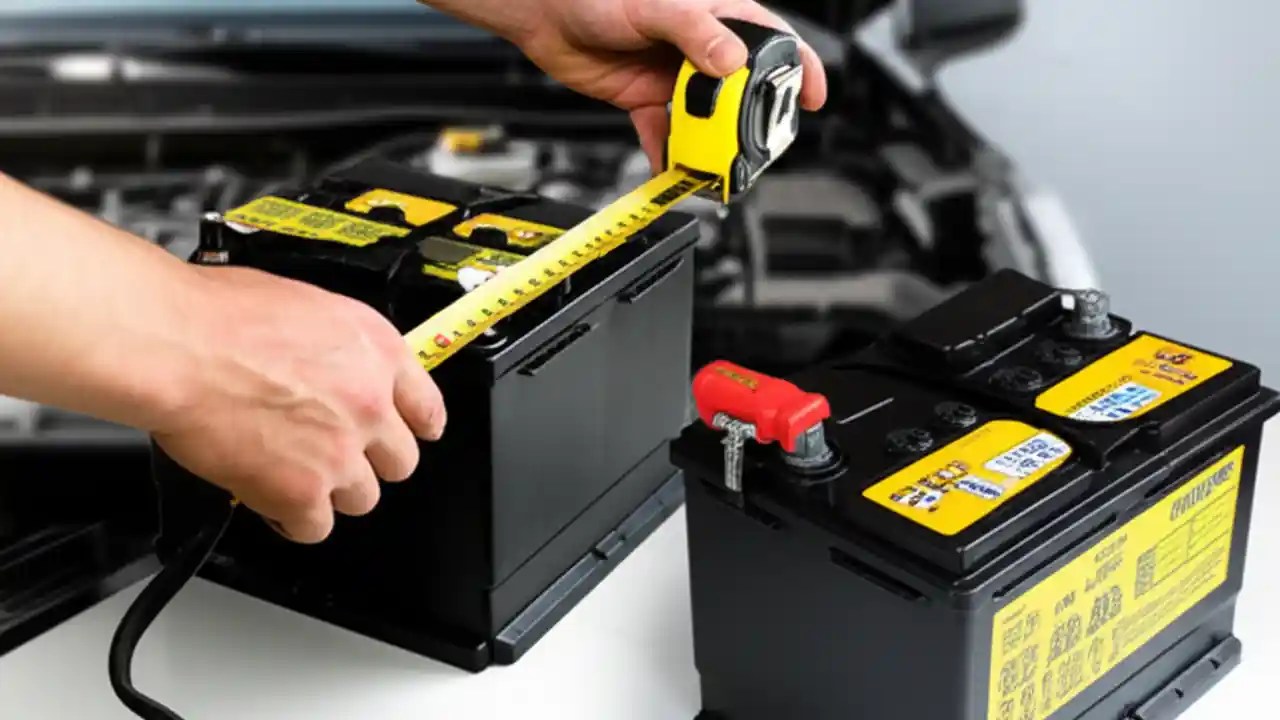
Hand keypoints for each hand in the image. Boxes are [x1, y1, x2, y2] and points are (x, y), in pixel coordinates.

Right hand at [153, 266, 445, 543]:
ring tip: (292, 471)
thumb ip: (339, 349)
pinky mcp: (302, 493)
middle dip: (369, 461)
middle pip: (400, 461)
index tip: (410, 434)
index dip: (416, 426)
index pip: (427, 407)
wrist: (174, 346)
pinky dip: (292, 519)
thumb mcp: (307, 307)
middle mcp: (369, 404)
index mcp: (377, 352)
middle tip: (333, 453)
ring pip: (362, 499)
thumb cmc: (217, 316)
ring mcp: (340, 453)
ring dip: (330, 490)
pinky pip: (315, 528)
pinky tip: (270, 498)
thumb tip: (341, 368)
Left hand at [426, 0, 828, 171]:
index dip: (798, 69)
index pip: (770, 42)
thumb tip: (732, 62)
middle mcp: (700, 49)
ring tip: (712, 167)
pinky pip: (665, 134)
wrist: (544, 11)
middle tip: (752, 147)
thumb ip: (697, 31)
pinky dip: (668, 155)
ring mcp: (674, 76)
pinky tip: (672, 170)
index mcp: (716, 16)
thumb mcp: (656, 5)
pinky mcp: (645, 98)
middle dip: (749, 122)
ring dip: (709, 145)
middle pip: (740, 92)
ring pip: (706, 118)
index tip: (814, 98)